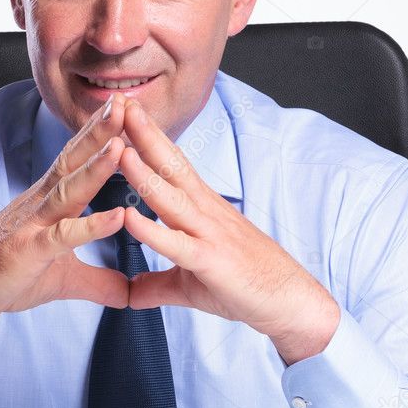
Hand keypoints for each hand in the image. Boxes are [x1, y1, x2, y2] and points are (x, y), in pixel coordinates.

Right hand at [0, 93, 132, 349]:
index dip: (100, 134)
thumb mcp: (64, 280)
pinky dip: (92, 226)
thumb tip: (130, 294)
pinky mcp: (30, 252)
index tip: (126, 108)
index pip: (77, 159)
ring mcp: (34, 225)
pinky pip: (64, 236)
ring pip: (69, 190)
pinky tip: (118, 216)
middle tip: (126, 101)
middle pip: (74, 161)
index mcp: (50, 202)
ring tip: (122, 144)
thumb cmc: (8, 277)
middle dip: (100, 131)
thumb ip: (99, 281)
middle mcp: (42, 204)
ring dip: (96, 167)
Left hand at [114, 98, 340, 363]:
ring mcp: (208, 233)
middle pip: (170, 165)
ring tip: (117, 145)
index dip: (148, 138)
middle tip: (119, 102)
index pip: (171, 164)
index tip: (125, 112)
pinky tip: (127, 215)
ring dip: (142, 171)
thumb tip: (128, 294)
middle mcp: (204, 211)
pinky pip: (175, 243)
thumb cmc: (244, 287)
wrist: (290, 304)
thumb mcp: (190, 284)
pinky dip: (150, 230)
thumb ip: (156, 284)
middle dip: (144, 134)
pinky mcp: (209, 260)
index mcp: (201, 208)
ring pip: (169, 196)